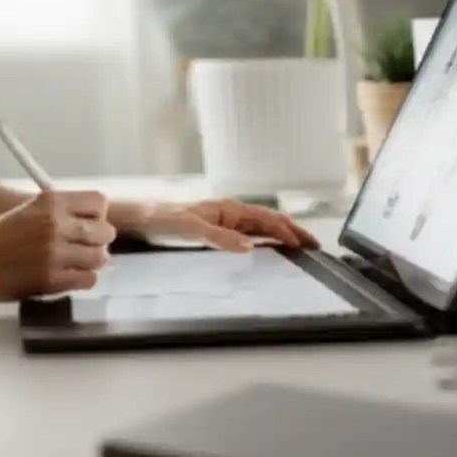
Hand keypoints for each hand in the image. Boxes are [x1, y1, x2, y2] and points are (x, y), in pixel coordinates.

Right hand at [0, 190, 116, 300]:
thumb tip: (91, 223)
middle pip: (105, 231)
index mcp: (50, 202)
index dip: (97, 214)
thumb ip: (58, 214)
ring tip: (75, 263)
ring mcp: (55, 253)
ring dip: (92, 262)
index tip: (89, 222)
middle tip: (83, 247)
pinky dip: (82, 279)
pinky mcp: (52, 280)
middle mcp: (56, 224)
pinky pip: (88, 279)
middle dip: (99, 240)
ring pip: (100, 258)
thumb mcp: (27, 212)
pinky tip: (68, 277)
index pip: (98, 202)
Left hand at [126, 199, 320, 252]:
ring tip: (299, 246)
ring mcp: (226, 220)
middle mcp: (232, 212)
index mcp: (230, 208)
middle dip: (293, 231)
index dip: (289, 232)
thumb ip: (221, 238)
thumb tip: (249, 247)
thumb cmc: (165, 220)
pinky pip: (249, 233)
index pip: (268, 220)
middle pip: (270, 221)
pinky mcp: (218, 229)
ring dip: (281, 235)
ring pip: (261, 227)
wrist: (143, 220)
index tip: (306, 244)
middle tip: (313, 245)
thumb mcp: (193, 230)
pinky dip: (265, 239)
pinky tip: (268, 248)